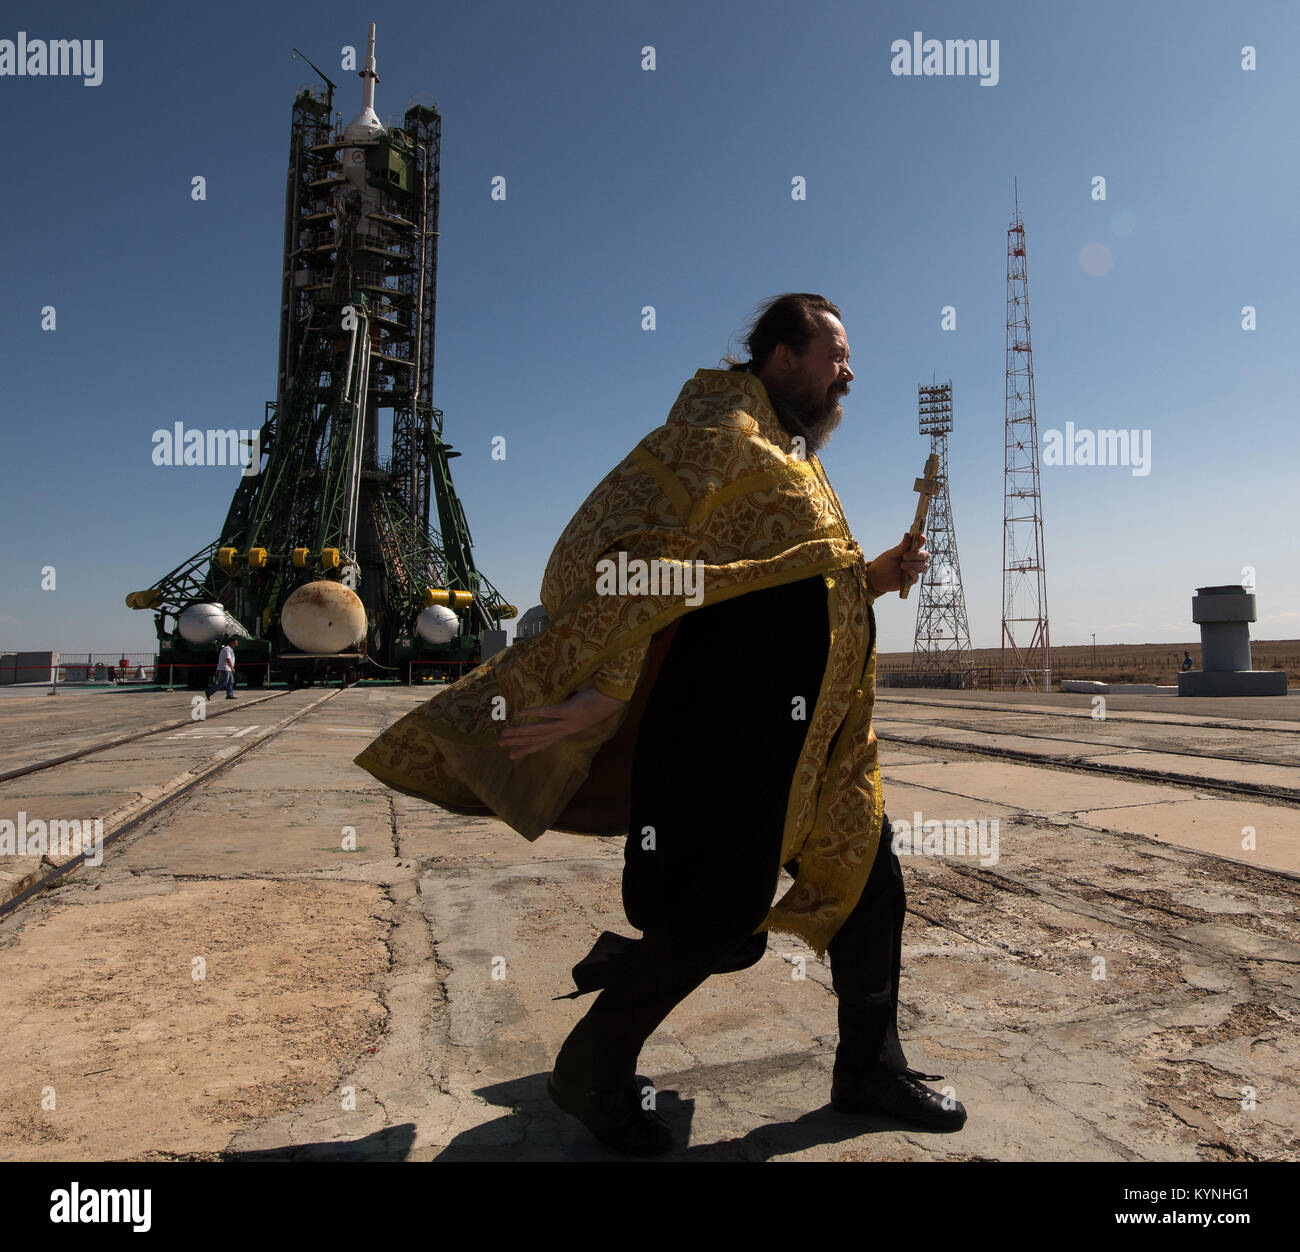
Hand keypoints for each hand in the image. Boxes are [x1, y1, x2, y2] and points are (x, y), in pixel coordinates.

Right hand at [497, 685, 625, 758]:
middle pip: (537, 739)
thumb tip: (550, 709)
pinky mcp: (569, 711)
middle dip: (517, 742)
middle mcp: (564, 730)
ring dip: (520, 732)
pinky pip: (549, 712)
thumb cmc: (594, 701)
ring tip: (504, 732)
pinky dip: (535, 713)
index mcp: (565, 731)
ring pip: (539, 730)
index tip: (511, 755)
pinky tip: (521, 713)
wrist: (611, 698)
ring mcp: (566, 722)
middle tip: (500, 744)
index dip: (526, 750)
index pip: (542, 743)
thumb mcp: (575, 710)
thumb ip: (562, 713)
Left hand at [868, 531, 929, 592]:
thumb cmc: (883, 563)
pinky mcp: (910, 580)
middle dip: (917, 555)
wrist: (876, 577)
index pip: (920, 544)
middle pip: (925, 555)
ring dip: (913, 564)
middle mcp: (913, 559)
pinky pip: (917, 577)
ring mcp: (913, 569)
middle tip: (904, 556)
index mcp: (909, 550)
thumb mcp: (891, 554)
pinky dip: (914, 573)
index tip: (921, 537)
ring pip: (923, 566)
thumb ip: (901, 547)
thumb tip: (908, 534)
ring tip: (901, 565)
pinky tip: (907, 571)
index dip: (922, 540)